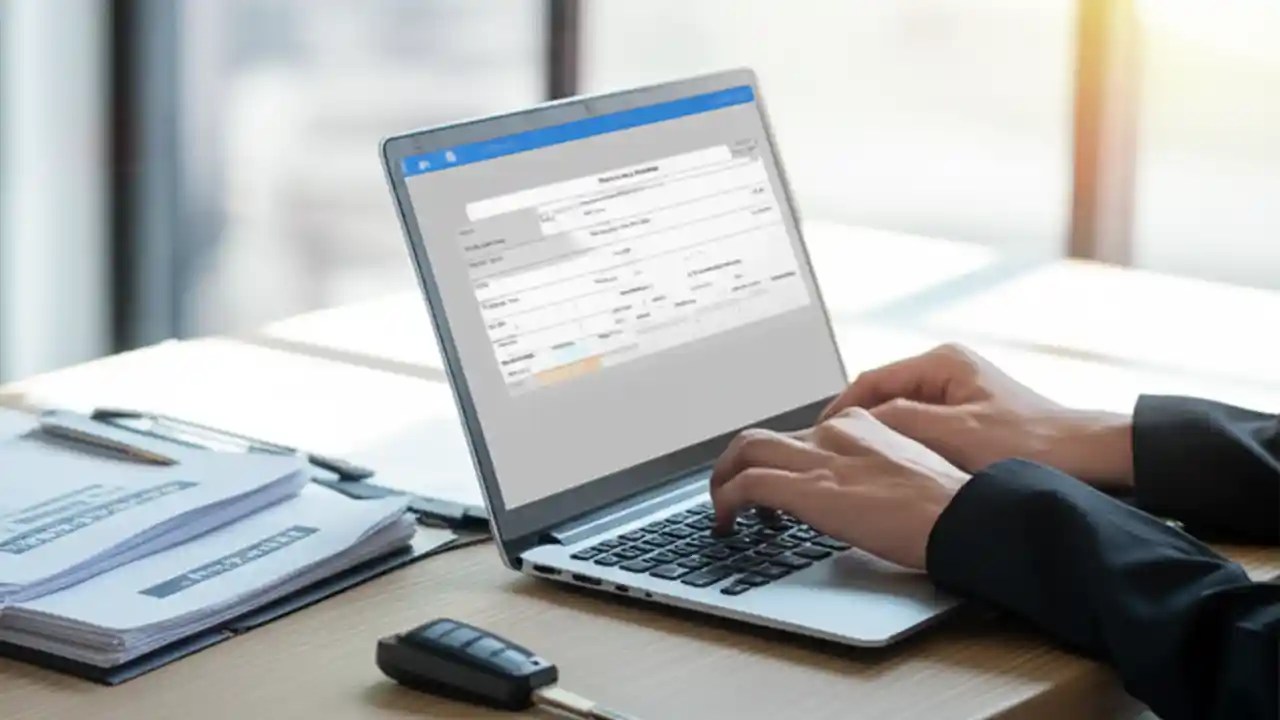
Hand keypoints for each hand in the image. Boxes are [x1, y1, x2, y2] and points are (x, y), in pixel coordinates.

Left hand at [709, 409, 967, 569]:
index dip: (777, 461)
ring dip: (722, 479)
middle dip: (735, 464)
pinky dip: (726, 501)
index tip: (773, 483)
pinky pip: (746, 484)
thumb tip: (851, 493)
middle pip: (762, 436)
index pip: (800, 434)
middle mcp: (833, 433)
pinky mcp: (807, 489)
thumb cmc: (947, 507)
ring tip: (722, 508)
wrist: (962, 517)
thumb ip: (872, 469)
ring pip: (744, 450)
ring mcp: (818, 459)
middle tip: (730, 490)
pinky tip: (728, 523)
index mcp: (859, 426)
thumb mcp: (905, 471)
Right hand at [819, 344, 1133, 489]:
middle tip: (827, 455)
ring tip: (854, 464)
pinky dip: (900, 445)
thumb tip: (857, 423)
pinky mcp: (968, 415)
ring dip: (876, 438)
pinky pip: (917, 427)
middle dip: (852, 426)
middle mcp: (947, 369)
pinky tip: (893, 469)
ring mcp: (958, 391)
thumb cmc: (1031, 444)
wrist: (1088, 458)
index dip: (837, 411)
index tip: (814, 438)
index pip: (868, 382)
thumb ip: (901, 422)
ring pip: (897, 415)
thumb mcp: (954, 434)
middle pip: (879, 396)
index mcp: (941, 362)